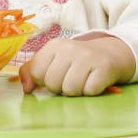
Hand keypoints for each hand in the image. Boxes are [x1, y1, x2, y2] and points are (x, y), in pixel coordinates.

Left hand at [18, 36, 135, 95]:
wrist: (110, 53)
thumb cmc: (76, 61)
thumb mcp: (53, 60)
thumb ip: (32, 71)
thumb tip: (26, 89)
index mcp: (53, 46)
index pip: (37, 73)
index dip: (45, 81)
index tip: (56, 75)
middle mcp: (69, 48)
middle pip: (52, 84)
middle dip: (61, 88)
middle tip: (72, 78)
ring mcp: (87, 57)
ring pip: (70, 90)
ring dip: (76, 91)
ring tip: (83, 81)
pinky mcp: (104, 67)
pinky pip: (89, 91)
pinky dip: (91, 91)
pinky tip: (94, 81)